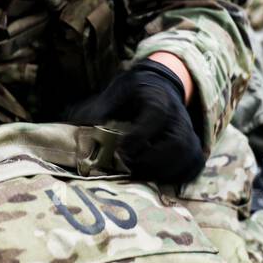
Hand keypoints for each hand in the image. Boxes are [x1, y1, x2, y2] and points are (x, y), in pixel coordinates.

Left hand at [67, 58, 205, 183]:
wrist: (162, 85)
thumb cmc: (135, 91)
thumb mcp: (115, 92)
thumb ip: (96, 110)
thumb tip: (68, 125)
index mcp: (158, 99)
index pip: (156, 116)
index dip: (140, 136)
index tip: (121, 151)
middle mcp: (179, 116)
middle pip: (177, 143)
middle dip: (153, 160)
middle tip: (130, 166)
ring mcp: (189, 133)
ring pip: (187, 157)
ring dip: (163, 171)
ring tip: (140, 173)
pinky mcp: (193, 147)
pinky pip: (193, 166)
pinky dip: (177, 176)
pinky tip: (157, 177)